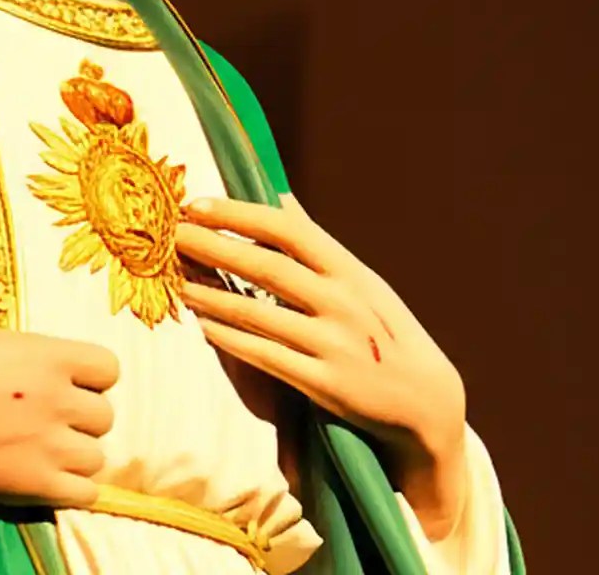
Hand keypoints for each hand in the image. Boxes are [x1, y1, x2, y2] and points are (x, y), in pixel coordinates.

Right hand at [0, 327, 118, 508]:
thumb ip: (31, 357)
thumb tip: (47, 368)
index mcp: (52, 358)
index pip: (108, 367)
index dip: (92, 378)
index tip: (71, 384)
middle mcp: (61, 400)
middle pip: (104, 416)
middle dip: (81, 419)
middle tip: (51, 422)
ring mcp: (53, 444)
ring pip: (96, 457)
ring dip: (76, 456)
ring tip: (47, 454)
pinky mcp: (38, 484)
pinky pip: (85, 493)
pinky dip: (74, 489)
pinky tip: (52, 481)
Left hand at [175, 196, 467, 538]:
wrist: (424, 402)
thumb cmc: (381, 331)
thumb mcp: (360, 282)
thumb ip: (315, 244)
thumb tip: (279, 196)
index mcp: (351, 271)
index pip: (288, 230)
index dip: (239, 215)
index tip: (198, 204)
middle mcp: (344, 302)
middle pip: (266, 266)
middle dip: (214, 247)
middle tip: (173, 234)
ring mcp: (334, 343)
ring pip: (257, 313)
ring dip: (210, 296)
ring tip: (178, 283)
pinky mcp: (323, 383)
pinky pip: (264, 356)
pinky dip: (229, 339)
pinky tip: (204, 327)